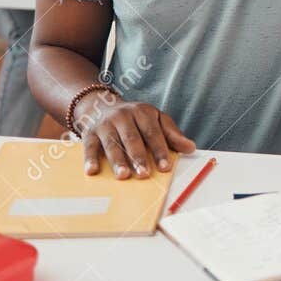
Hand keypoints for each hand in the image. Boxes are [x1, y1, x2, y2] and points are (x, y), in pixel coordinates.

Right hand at [76, 92, 194, 179]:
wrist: (101, 105)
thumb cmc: (135, 119)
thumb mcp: (156, 120)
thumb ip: (172, 134)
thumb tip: (190, 148)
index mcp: (143, 112)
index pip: (153, 132)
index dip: (160, 150)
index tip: (165, 167)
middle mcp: (123, 116)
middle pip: (132, 138)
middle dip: (138, 157)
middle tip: (144, 174)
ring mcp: (105, 124)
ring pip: (111, 143)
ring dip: (117, 160)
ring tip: (123, 175)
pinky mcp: (90, 132)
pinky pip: (89, 146)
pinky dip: (90, 159)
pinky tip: (92, 171)